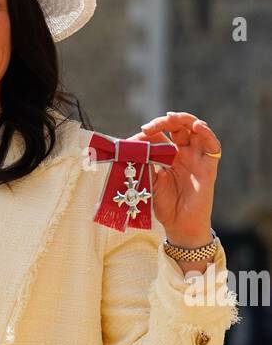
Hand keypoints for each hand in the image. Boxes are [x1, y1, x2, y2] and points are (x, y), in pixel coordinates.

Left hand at [133, 111, 220, 246]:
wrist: (180, 226)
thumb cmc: (165, 206)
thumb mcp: (150, 182)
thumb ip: (145, 165)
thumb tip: (132, 147)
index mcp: (169, 155)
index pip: (161, 134)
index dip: (150, 131)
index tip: (137, 136)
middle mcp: (184, 153)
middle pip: (178, 127)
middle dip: (164, 122)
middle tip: (150, 127)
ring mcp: (197, 158)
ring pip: (196, 129)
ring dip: (184, 120)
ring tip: (170, 118)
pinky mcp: (209, 166)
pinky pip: (213, 145)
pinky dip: (207, 133)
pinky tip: (197, 127)